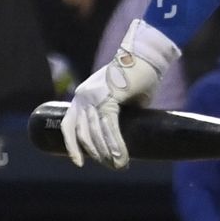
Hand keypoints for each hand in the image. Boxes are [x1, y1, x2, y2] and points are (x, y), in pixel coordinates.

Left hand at [60, 19, 179, 168]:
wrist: (149, 54)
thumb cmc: (141, 74)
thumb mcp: (125, 98)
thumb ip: (119, 114)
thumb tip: (123, 136)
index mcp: (84, 96)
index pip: (70, 126)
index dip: (73, 146)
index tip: (80, 163)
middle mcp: (83, 96)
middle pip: (83, 133)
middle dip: (97, 153)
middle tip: (112, 166)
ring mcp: (94, 96)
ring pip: (95, 132)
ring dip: (106, 152)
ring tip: (119, 165)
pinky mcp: (108, 97)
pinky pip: (109, 126)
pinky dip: (115, 143)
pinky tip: (121, 156)